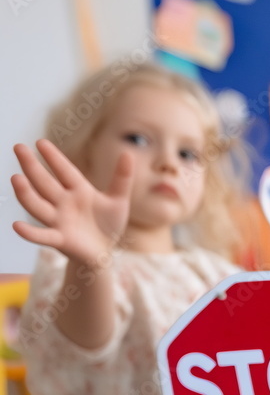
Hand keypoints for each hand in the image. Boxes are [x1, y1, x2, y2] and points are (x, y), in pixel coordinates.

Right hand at [11, 139, 131, 266]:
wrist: (104, 252)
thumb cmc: (108, 224)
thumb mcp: (118, 200)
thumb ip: (122, 178)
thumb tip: (128, 153)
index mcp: (78, 191)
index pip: (64, 171)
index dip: (54, 158)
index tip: (40, 142)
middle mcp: (64, 203)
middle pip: (44, 183)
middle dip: (31, 166)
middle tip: (18, 147)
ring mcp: (59, 220)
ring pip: (38, 205)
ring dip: (26, 194)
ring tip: (16, 178)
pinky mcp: (60, 240)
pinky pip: (42, 235)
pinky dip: (30, 232)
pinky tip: (17, 225)